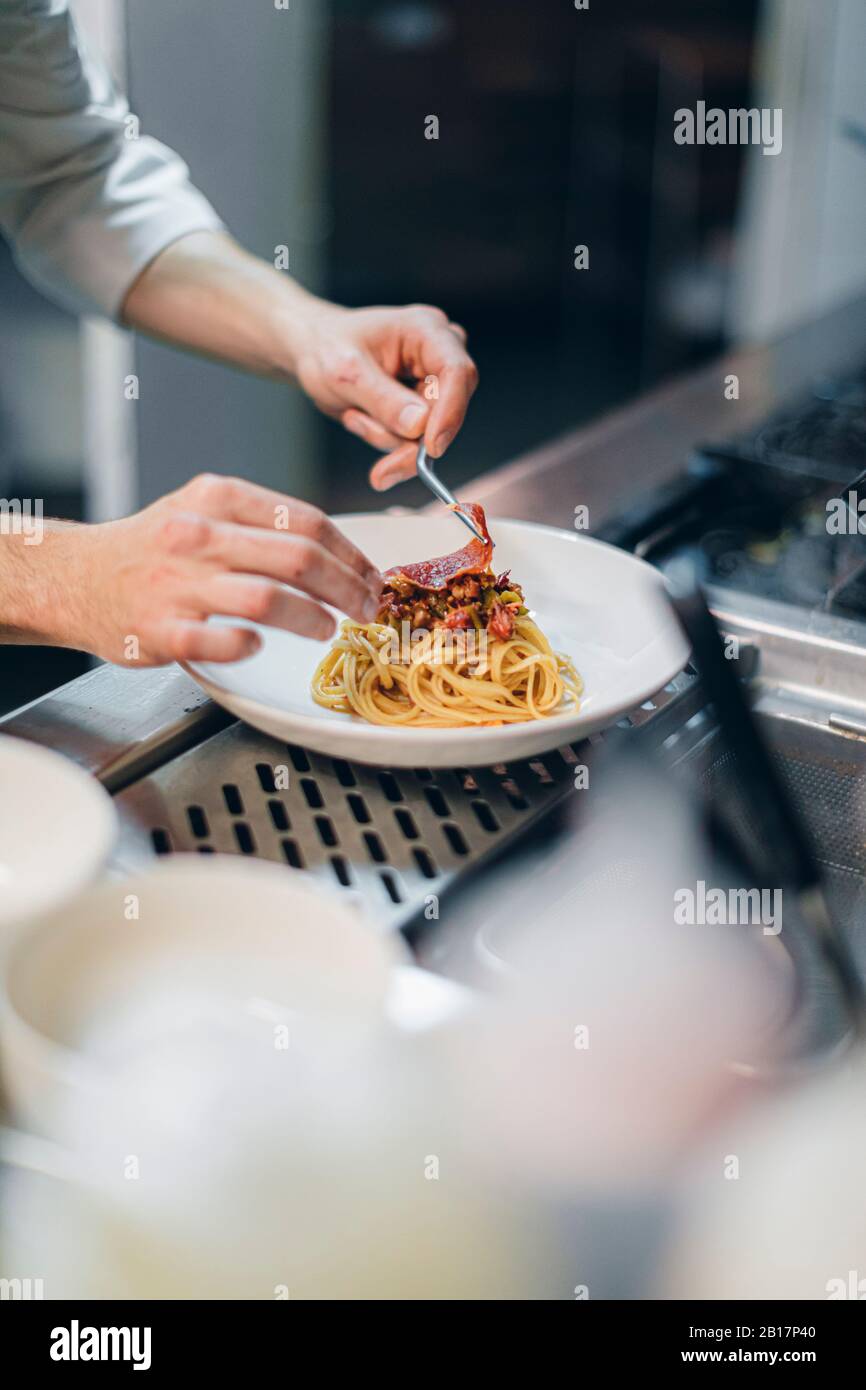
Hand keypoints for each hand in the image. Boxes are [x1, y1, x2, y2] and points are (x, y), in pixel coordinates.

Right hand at [48, 475, 382, 665]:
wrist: (75, 576)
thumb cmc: (151, 548)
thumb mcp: (203, 511)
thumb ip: (261, 523)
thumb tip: (338, 553)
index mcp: (217, 498)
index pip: (305, 521)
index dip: (351, 553)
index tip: (371, 576)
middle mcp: (198, 535)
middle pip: (298, 558)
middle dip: (347, 588)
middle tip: (366, 609)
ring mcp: (178, 584)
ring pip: (268, 599)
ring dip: (312, 618)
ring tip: (329, 628)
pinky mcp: (161, 628)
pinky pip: (221, 640)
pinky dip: (250, 646)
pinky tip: (260, 646)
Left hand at [289, 300, 478, 489]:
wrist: (313, 351)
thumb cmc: (327, 346)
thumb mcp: (345, 371)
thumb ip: (383, 399)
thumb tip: (419, 426)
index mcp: (426, 330)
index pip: (458, 372)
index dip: (451, 412)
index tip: (433, 448)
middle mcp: (437, 354)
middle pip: (448, 410)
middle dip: (412, 442)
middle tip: (382, 470)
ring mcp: (432, 382)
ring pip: (429, 433)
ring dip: (388, 437)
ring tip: (354, 415)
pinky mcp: (423, 405)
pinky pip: (415, 440)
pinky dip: (385, 439)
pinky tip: (361, 418)